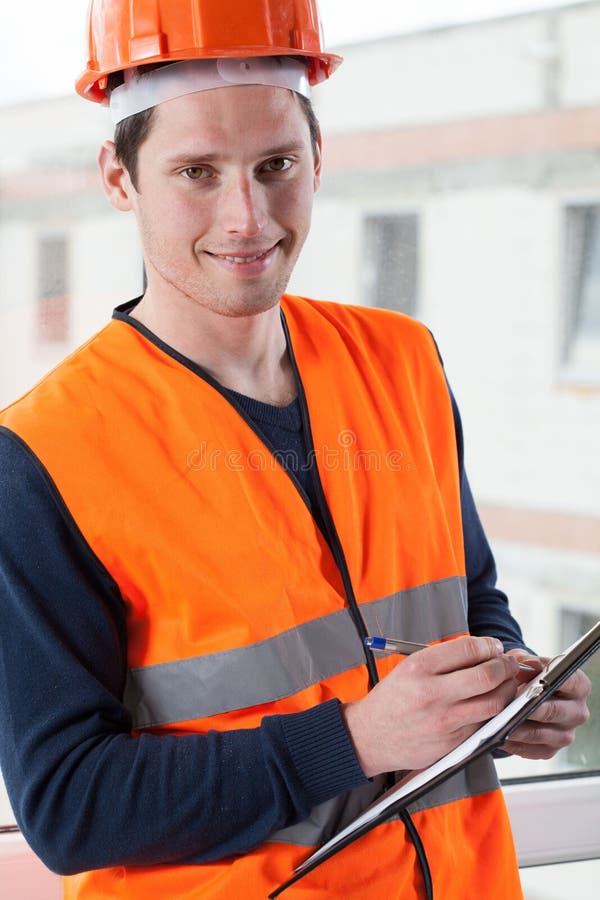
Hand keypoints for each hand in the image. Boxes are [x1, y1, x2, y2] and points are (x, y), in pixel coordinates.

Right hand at [342, 636, 519, 777]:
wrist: (371, 736)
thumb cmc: (393, 698)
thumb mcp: (409, 667)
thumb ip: (444, 659)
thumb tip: (484, 651)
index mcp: (418, 667)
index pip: (468, 649)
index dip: (489, 645)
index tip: (494, 646)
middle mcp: (431, 693)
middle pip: (487, 676)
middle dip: (506, 666)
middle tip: (509, 662)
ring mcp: (443, 721)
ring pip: (494, 703)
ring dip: (508, 690)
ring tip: (507, 683)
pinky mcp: (451, 743)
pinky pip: (485, 725)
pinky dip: (495, 712)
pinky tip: (493, 703)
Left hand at [502, 649, 591, 759]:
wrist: (525, 696)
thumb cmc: (528, 677)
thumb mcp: (527, 662)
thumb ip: (526, 661)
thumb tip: (523, 665)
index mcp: (578, 686)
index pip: (571, 681)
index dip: (549, 677)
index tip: (530, 674)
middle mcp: (577, 712)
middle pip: (553, 711)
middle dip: (529, 706)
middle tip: (510, 703)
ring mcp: (565, 734)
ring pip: (539, 733)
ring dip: (517, 727)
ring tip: (499, 720)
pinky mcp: (550, 750)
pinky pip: (531, 749)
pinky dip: (514, 742)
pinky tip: (500, 734)